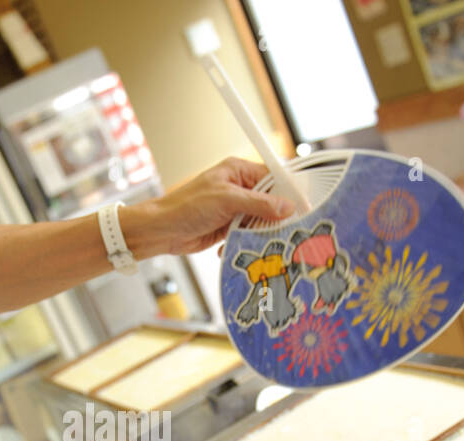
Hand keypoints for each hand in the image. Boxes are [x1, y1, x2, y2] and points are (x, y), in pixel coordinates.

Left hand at [121, 158, 295, 257]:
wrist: (161, 231)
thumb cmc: (185, 207)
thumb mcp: (226, 200)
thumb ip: (259, 203)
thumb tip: (287, 207)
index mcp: (238, 171)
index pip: (273, 177)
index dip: (289, 192)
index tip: (302, 207)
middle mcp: (239, 188)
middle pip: (271, 201)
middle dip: (275, 217)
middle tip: (281, 230)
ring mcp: (234, 208)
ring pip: (261, 221)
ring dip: (258, 233)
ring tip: (255, 241)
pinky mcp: (229, 227)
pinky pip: (248, 235)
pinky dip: (244, 242)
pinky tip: (232, 246)